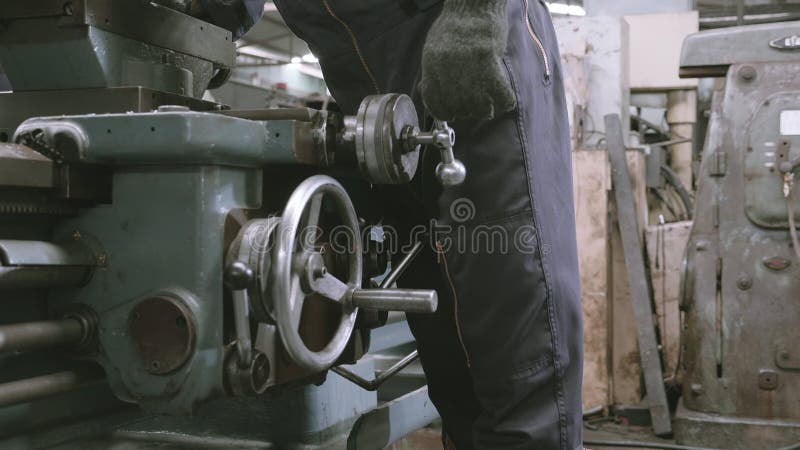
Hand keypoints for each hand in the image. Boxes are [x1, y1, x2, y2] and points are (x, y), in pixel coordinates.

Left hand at [420, 0, 515, 121]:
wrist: (474, 4)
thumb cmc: (455, 26)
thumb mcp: (434, 48)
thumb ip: (431, 73)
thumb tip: (425, 92)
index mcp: (432, 66)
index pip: (434, 103)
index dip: (443, 112)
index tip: (451, 113)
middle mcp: (449, 69)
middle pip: (458, 108)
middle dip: (466, 112)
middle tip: (474, 107)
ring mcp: (469, 66)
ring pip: (479, 107)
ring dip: (485, 110)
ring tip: (488, 107)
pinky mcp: (490, 61)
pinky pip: (501, 94)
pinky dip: (505, 101)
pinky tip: (504, 99)